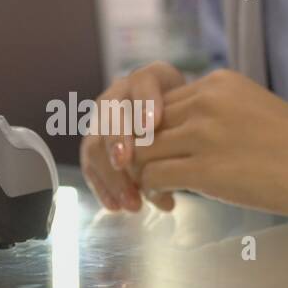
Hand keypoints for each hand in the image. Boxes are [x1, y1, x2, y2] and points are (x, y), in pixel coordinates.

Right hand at [80, 61, 184, 212]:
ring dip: (113, 175)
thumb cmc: (193, 122)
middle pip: (111, 115)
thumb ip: (191, 126)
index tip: (152, 126)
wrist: (181, 124)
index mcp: (149, 79)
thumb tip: (181, 157)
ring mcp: (103, 120)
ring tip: (133, 204)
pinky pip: (91, 165)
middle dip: (118, 141)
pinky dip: (103, 188)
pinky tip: (116, 207)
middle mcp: (121, 95)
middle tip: (128, 164)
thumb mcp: (197, 118)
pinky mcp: (95, 145)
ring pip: (96, 143)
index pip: (143, 83)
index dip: (145, 103)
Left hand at [130, 69, 287, 216]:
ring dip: (141, 175)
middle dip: (139, 154)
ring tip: (161, 194)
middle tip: (152, 180)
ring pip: (140, 151)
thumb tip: (180, 140)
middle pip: (142, 125)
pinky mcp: (206, 168)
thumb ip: (214, 115)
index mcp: (216, 83)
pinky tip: (169, 203)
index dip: (152, 133)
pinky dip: (152, 192)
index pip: (157, 103)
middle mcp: (205, 100)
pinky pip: (153, 176)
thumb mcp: (249, 110)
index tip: (163, 157)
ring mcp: (204, 133)